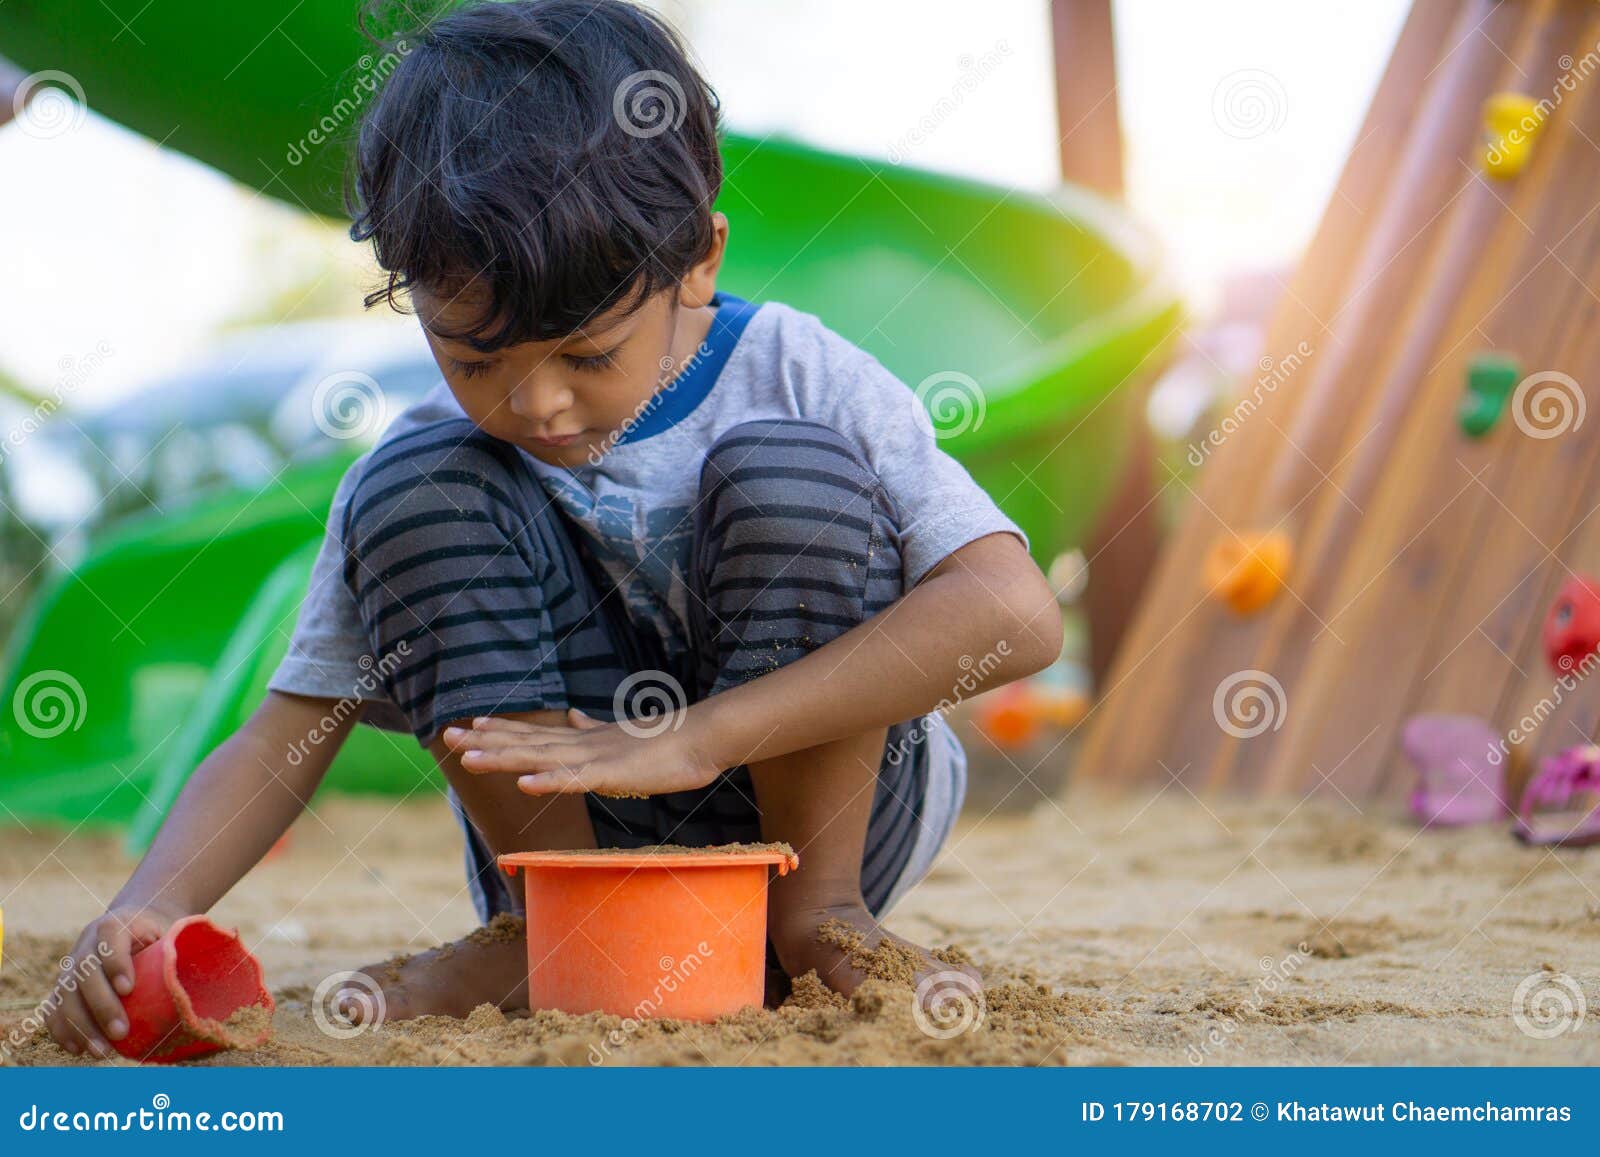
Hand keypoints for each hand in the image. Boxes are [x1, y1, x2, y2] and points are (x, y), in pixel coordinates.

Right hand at [44, 905, 181, 1057]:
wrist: (136, 920)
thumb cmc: (161, 934)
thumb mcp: (172, 932)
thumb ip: (179, 953)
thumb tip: (202, 987)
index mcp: (117, 924)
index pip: (111, 939)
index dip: (116, 964)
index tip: (128, 989)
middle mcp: (88, 941)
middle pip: (85, 972)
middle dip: (101, 1005)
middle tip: (121, 1032)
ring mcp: (72, 963)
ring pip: (66, 993)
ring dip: (81, 1026)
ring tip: (102, 1052)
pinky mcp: (64, 983)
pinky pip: (54, 1007)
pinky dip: (62, 1029)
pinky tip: (77, 1049)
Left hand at [441, 708, 723, 796]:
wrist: (701, 739)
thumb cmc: (666, 741)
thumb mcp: (621, 736)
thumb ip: (593, 728)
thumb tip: (573, 717)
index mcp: (583, 739)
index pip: (535, 733)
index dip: (500, 730)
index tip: (468, 725)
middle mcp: (582, 744)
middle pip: (526, 742)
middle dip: (486, 741)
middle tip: (447, 734)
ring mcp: (594, 758)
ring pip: (541, 759)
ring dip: (504, 758)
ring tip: (469, 758)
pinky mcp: (612, 774)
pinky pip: (576, 780)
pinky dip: (549, 781)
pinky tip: (525, 785)